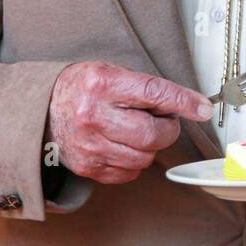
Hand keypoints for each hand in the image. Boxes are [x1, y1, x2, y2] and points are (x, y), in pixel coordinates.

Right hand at [47, 61, 213, 183]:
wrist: (42, 109)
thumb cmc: (84, 88)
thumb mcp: (113, 73)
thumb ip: (148, 88)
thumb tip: (192, 106)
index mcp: (102, 84)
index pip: (154, 93)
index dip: (184, 102)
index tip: (203, 108)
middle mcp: (93, 115)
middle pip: (152, 134)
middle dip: (169, 130)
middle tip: (165, 121)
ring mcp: (88, 145)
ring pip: (143, 157)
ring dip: (151, 147)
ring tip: (138, 131)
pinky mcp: (87, 167)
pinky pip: (129, 173)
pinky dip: (135, 161)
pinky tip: (124, 145)